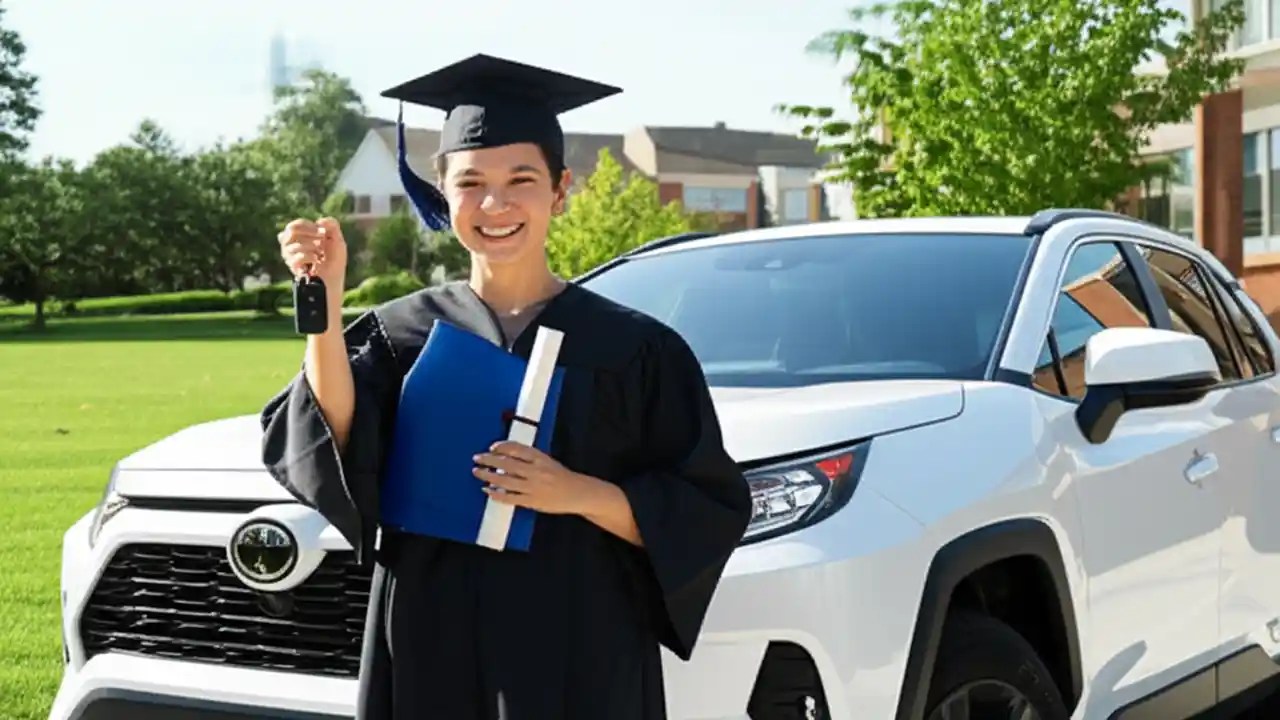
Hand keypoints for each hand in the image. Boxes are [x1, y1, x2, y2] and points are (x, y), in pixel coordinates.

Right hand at [278, 217, 347, 289]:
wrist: (334, 281)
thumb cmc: (334, 261)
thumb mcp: (337, 239)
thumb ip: (331, 224)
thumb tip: (318, 221)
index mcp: (300, 237)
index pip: (295, 225)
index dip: (309, 226)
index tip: (323, 232)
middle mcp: (291, 246)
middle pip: (290, 231)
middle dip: (309, 232)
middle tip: (322, 239)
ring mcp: (290, 257)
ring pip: (292, 245)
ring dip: (311, 246)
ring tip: (319, 254)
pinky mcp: (293, 268)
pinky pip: (295, 257)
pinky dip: (308, 256)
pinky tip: (316, 261)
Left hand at [473, 442, 600, 515]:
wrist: (577, 493)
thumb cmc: (561, 477)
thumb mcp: (547, 460)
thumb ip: (528, 458)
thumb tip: (505, 456)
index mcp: (540, 458)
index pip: (516, 448)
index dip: (502, 447)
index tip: (492, 447)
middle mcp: (535, 471)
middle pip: (507, 463)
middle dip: (489, 460)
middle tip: (477, 458)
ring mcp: (532, 487)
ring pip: (505, 480)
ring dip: (488, 476)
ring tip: (478, 472)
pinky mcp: (531, 501)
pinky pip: (510, 497)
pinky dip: (496, 494)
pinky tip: (488, 491)